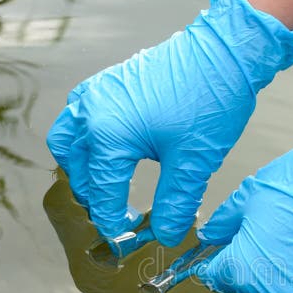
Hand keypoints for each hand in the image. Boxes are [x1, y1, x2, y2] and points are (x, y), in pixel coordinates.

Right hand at [46, 0, 292, 245]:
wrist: (223, 52)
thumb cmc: (209, 100)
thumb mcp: (193, 163)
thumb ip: (175, 204)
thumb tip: (166, 235)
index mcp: (108, 134)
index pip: (102, 193)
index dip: (112, 222)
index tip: (124, 241)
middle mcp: (91, 112)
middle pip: (78, 170)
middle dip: (94, 197)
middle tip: (118, 217)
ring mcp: (96, 93)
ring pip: (69, 143)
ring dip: (82, 170)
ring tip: (107, 188)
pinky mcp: (107, 83)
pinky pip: (79, 119)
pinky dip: (87, 143)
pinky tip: (111, 154)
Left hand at [195, 106, 292, 292]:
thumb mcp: (252, 195)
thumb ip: (223, 224)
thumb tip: (209, 239)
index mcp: (244, 274)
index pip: (216, 278)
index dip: (221, 260)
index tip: (233, 247)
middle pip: (252, 292)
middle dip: (255, 269)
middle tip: (279, 235)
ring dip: (289, 280)